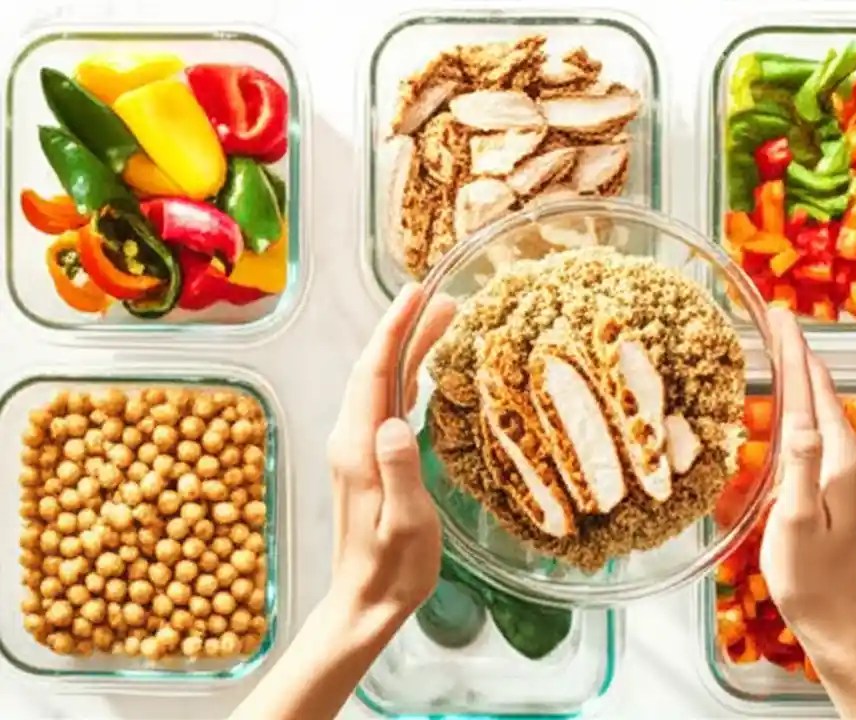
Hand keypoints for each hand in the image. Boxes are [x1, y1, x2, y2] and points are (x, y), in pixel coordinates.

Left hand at [326, 284, 455, 627]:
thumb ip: (401, 470)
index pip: (374, 373)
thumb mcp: (407, 523)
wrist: (365, 603)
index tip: (417, 292)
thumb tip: (397, 421)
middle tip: (441, 296)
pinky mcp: (367, 458)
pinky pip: (386, 401)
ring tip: (443, 319)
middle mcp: (352, 438)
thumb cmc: (394, 568)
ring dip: (407, 347)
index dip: (394, 329)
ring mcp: (357, 447)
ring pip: (381, 382)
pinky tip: (426, 368)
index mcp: (359, 447)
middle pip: (375, 367)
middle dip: (404, 326)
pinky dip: (407, 374)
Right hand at [759, 308, 855, 654]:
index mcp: (838, 457)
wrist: (832, 617)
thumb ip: (801, 467)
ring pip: (817, 403)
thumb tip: (800, 419)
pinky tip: (784, 397)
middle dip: (795, 349)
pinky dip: (797, 398)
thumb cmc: (807, 577)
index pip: (811, 389)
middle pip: (818, 388)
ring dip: (797, 370)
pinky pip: (814, 423)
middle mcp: (847, 453)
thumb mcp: (795, 521)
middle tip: (771, 315)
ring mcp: (842, 465)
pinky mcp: (832, 478)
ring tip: (775, 342)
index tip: (777, 313)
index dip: (793, 348)